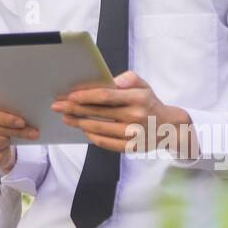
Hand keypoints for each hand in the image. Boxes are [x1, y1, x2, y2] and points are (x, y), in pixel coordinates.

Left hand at [51, 70, 195, 155]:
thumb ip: (129, 78)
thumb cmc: (150, 103)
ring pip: (98, 129)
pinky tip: (83, 130)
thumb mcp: (144, 85)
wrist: (169, 128)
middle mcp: (135, 117)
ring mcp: (133, 134)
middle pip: (98, 113)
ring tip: (66, 118)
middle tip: (58, 106)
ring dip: (79, 123)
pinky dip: (92, 136)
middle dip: (74, 109)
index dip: (85, 96)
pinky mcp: (131, 148)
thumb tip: (112, 80)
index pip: (106, 96)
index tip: (69, 95)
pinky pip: (105, 143)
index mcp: (138, 98)